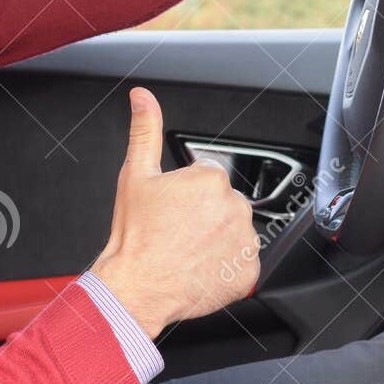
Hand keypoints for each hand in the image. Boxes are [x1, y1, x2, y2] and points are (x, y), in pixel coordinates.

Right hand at [90, 87, 258, 337]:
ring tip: (186, 250)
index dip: (185, 194)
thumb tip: (142, 97)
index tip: (171, 210)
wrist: (137, 286)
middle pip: (222, 203)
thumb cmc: (135, 235)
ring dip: (216, 238)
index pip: (207, 178)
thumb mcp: (134, 175)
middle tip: (175, 230)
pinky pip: (241, 263)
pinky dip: (225, 266)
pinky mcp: (249, 272)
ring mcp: (245, 241)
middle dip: (203, 214)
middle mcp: (235, 206)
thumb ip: (145, 130)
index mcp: (211, 178)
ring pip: (233, 231)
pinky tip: (200, 267)